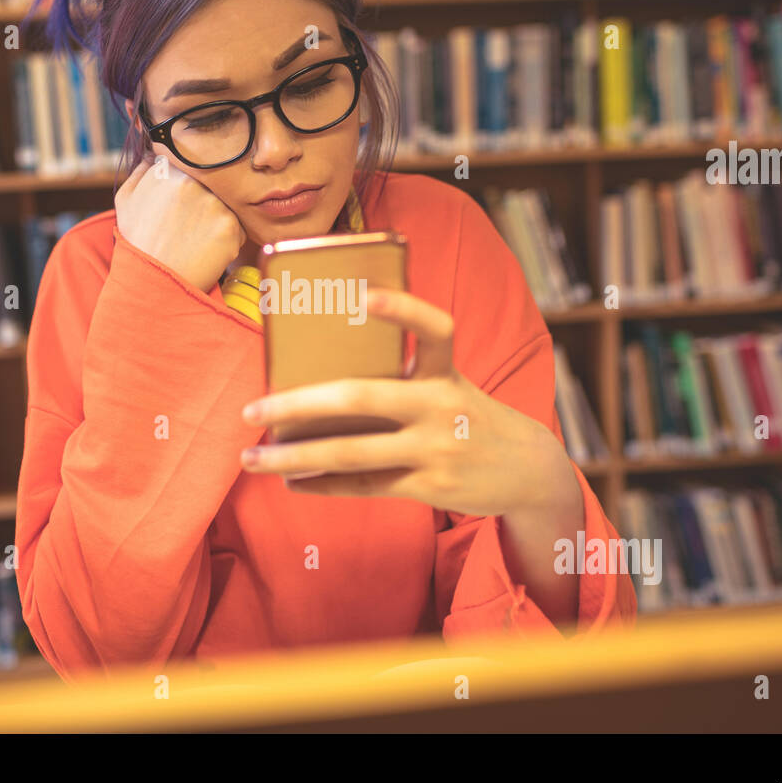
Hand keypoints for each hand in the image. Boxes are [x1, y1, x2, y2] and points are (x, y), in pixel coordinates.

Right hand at [114, 155, 245, 292]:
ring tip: (197, 238)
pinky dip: (228, 238)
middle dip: (206, 200)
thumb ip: (143, 169)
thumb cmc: (138, 242)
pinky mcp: (231, 228)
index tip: (184, 201)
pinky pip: (239, 227)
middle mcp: (195, 182)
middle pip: (213, 183)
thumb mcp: (127, 199)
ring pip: (227, 204)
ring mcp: (215, 204)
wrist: (152, 282)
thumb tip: (157, 153)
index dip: (191, 183)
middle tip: (191, 223)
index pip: (193, 164)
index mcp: (170, 170)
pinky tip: (207, 250)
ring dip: (217, 218)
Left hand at [237, 288, 580, 518]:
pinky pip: (365, 485)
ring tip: (252, 456)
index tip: (362, 296)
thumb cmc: (467, 417)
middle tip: (252, 408)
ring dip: (294, 457)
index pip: (433, 329)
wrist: (528, 470)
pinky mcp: (431, 486)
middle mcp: (441, 405)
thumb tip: (316, 389)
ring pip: (352, 452)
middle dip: (298, 403)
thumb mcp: (449, 386)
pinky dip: (323, 484)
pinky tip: (292, 481)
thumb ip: (400, 378)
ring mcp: (436, 449)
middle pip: (361, 398)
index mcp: (445, 371)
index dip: (401, 309)